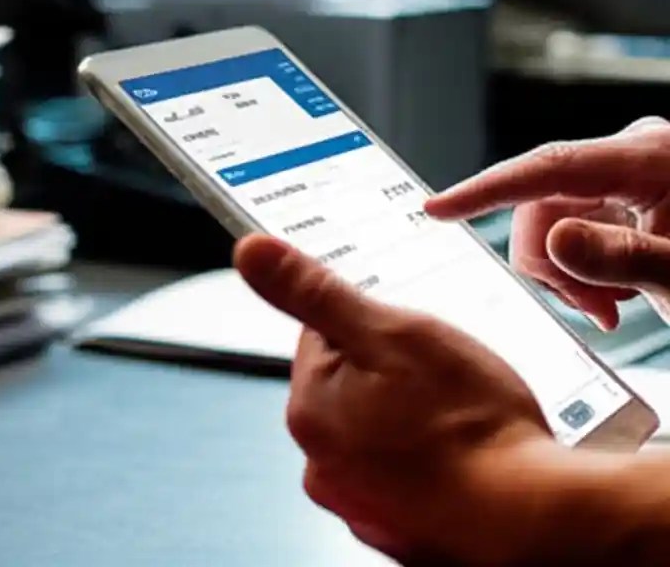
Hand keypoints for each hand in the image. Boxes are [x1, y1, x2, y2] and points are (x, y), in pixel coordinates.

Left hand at [234, 234, 558, 564]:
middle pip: (352, 387)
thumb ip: (316, 293)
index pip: (321, 338)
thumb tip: (251, 253)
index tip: (412, 341)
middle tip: (446, 384)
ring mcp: (358, 501)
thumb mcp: (391, 333)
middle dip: (395, 376)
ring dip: (415, 421)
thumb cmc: (469, 425)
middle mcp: (320, 462)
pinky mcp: (397, 528)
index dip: (374, 327)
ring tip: (462, 423)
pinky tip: (467, 460)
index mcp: (309, 408)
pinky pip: (408, 475)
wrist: (530, 518)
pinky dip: (433, 464)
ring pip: (382, 431)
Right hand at [426, 117, 669, 328]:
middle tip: (592, 313)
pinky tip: (614, 292)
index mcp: (652, 157)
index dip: (487, 190)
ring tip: (609, 310)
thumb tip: (555, 240)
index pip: (549, 167)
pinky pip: (572, 223)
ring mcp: (630, 173)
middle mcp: (636, 154)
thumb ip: (624, 258)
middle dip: (551, 262)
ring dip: (566, 272)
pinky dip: (580, 266)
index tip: (438, 209)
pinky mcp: (627, 195)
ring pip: (551, 217)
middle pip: (543, 200)